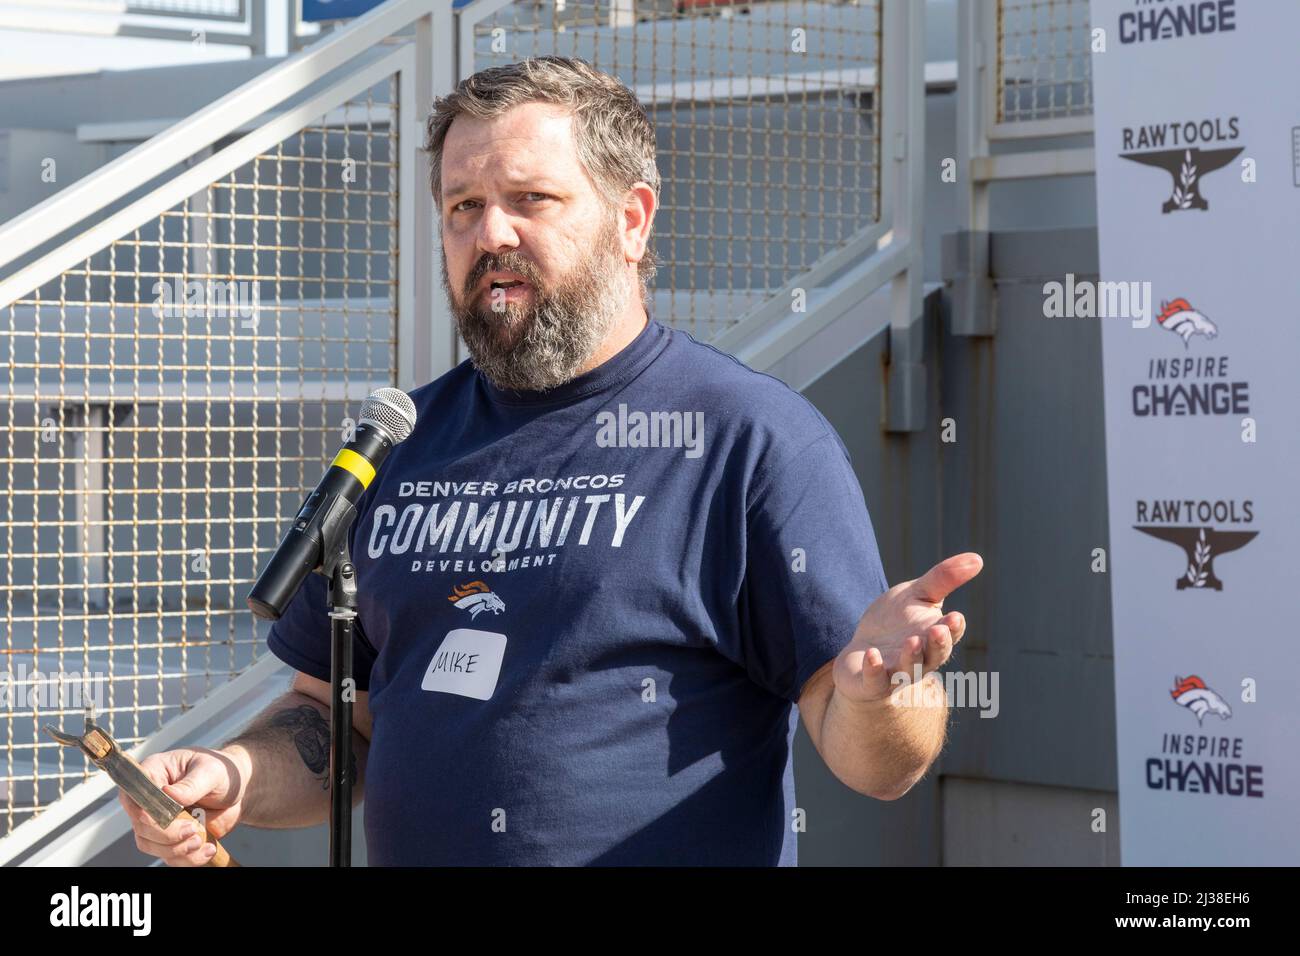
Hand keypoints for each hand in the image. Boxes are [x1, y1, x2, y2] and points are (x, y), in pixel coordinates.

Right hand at [119, 747, 244, 866]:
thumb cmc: (222, 772)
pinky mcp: (169, 838)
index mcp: (153, 771)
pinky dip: (188, 858)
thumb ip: (192, 784)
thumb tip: (168, 793)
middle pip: (141, 825)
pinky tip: (207, 849)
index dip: (147, 811)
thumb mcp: (212, 772)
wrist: (238, 791)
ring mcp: (156, 820)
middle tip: (193, 829)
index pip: (135, 794)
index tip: (172, 816)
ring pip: (150, 844)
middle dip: (167, 834)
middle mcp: (148, 798)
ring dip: (176, 849)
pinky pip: (168, 856)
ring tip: (201, 841)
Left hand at [832, 552, 982, 704]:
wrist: (860, 652)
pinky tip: (872, 654)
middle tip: (940, 629)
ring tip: (912, 641)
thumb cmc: (895, 623)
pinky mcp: (870, 683)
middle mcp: (920, 659)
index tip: (955, 617)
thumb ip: (943, 578)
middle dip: (939, 644)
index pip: (949, 634)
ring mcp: (895, 673)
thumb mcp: (916, 595)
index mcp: (933, 637)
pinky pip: (874, 681)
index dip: (953, 628)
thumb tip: (978, 558)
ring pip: (909, 670)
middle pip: (934, 655)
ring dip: (911, 657)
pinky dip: (874, 670)